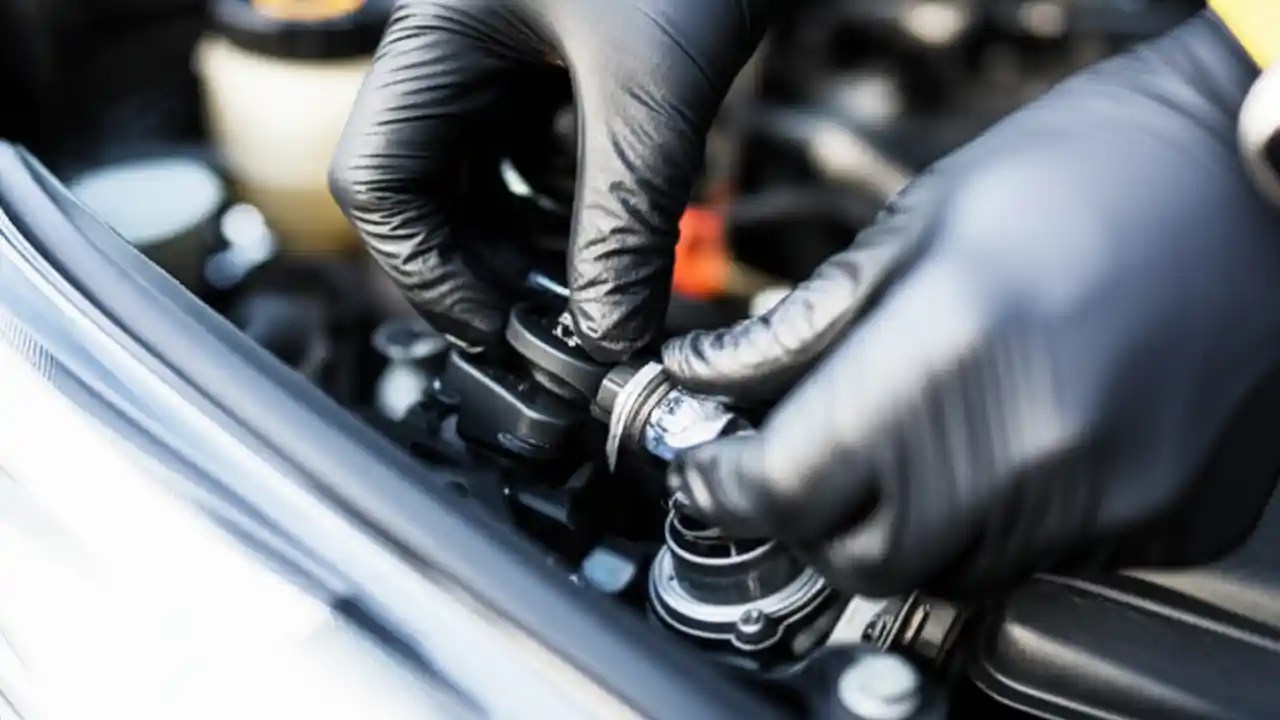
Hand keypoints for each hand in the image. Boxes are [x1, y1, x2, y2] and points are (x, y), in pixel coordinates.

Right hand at [329, 0, 772, 359]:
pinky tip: (609, 222)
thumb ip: (627, 221)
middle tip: (556, 321)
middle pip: (423, 188)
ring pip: (478, 173)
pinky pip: (529, 144)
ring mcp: (500, 45)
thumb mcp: (653, 91)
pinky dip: (561, 197)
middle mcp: (452, 44)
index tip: (504, 331)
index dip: (431, 275)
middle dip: (485, 265)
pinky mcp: (551, 50)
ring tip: (590, 282)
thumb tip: (612, 333)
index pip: (377, 185)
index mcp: (436, 37)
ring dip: (526, 239)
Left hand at [663, 13, 1279, 595]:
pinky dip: (996, 516)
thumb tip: (713, 380)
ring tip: (925, 428)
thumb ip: (804, 324)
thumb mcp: (926, 221)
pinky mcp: (1162, 523)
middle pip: (859, 557)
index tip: (716, 465)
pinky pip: (1039, 558)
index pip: (788, 485)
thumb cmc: (1101, 169)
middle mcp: (1036, 450)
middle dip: (809, 515)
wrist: (1264, 181)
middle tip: (804, 454)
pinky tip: (1013, 437)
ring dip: (907, 517)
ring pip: (948, 569)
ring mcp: (1108, 500)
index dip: (727, 483)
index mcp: (955, 351)